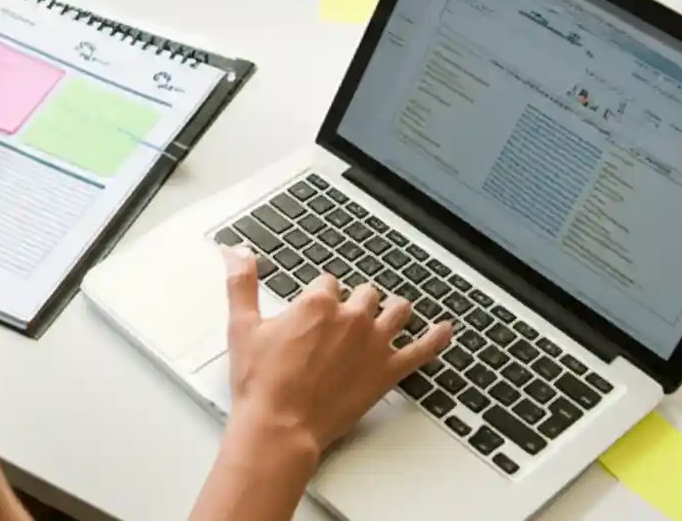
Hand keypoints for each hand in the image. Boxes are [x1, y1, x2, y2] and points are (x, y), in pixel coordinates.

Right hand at [222, 245, 452, 453]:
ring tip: (390, 314)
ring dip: (393, 311)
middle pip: (364, 294)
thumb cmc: (262, 384)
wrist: (280, 428)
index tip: (314, 310)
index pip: (328, 283)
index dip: (321, 296)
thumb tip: (235, 252)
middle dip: (356, 303)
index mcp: (317, 304)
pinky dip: (436, 338)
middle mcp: (350, 318)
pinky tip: (445, 330)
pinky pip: (422, 350)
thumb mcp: (242, 326)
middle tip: (344, 321)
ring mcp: (374, 344)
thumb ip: (241, 283)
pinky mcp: (388, 372)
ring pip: (396, 311)